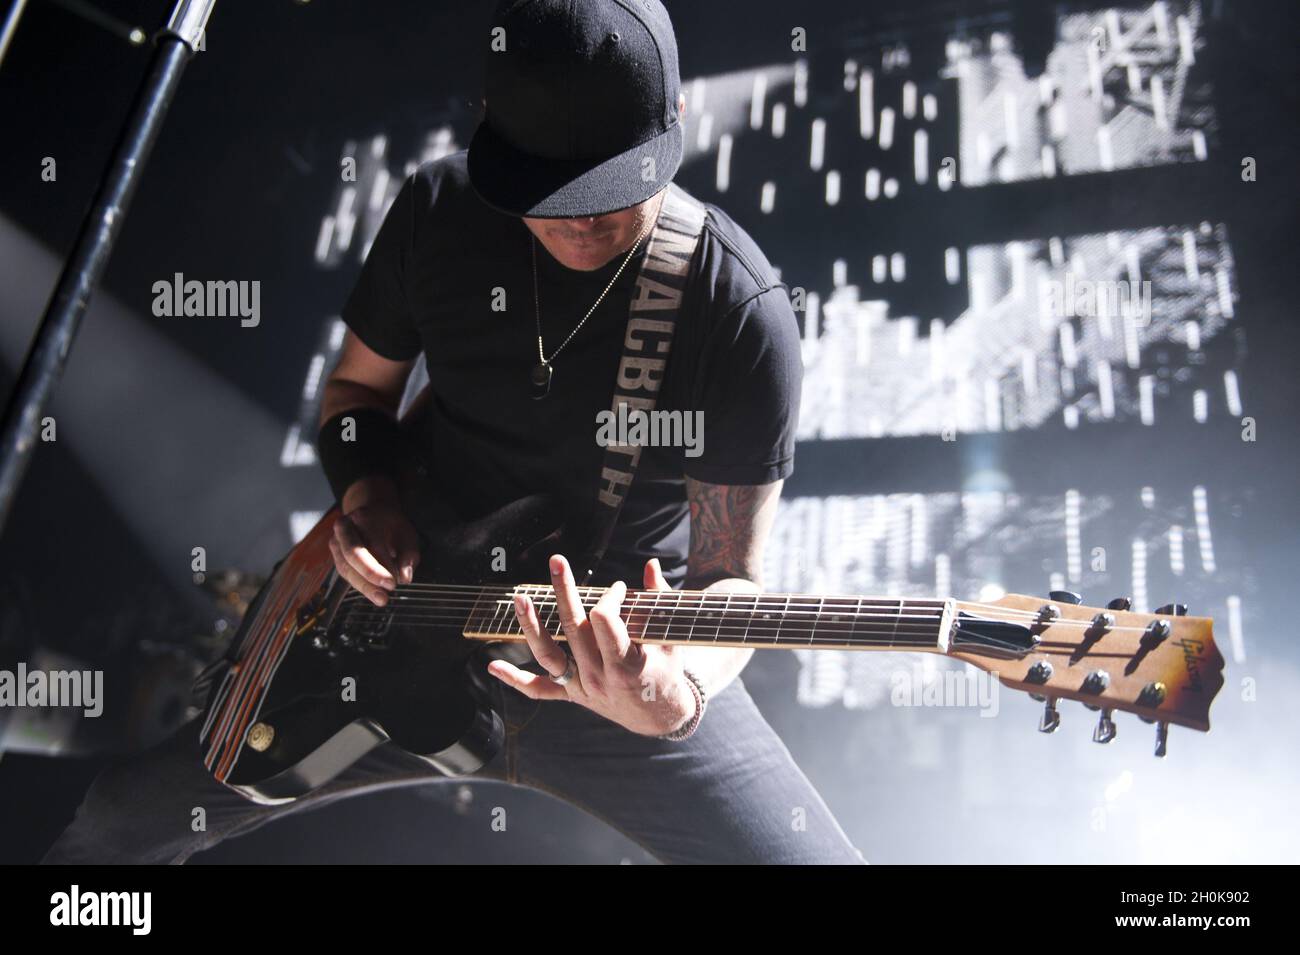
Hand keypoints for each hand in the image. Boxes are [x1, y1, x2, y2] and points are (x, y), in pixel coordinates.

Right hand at [329, 486, 420, 606]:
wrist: (371, 513)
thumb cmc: (391, 526)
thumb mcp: (407, 534)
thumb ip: (409, 555)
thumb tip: (405, 577)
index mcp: (365, 516)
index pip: (371, 543)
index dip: (381, 566)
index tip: (393, 583)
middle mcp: (346, 526)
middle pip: (352, 554)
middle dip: (369, 577)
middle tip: (384, 595)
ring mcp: (336, 540)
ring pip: (345, 566)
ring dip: (363, 586)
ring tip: (380, 599)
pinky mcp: (335, 554)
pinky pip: (345, 572)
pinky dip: (359, 584)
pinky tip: (373, 592)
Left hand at [489, 554, 697, 736]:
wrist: (657, 716)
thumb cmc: (665, 671)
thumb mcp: (670, 639)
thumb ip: (658, 600)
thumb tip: (651, 565)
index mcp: (626, 665)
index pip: (605, 621)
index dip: (611, 598)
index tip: (620, 590)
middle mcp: (599, 677)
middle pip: (573, 628)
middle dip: (565, 591)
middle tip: (557, 562)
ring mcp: (581, 687)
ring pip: (549, 654)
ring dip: (531, 626)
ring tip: (520, 598)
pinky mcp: (570, 694)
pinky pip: (539, 689)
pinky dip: (515, 680)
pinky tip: (494, 665)